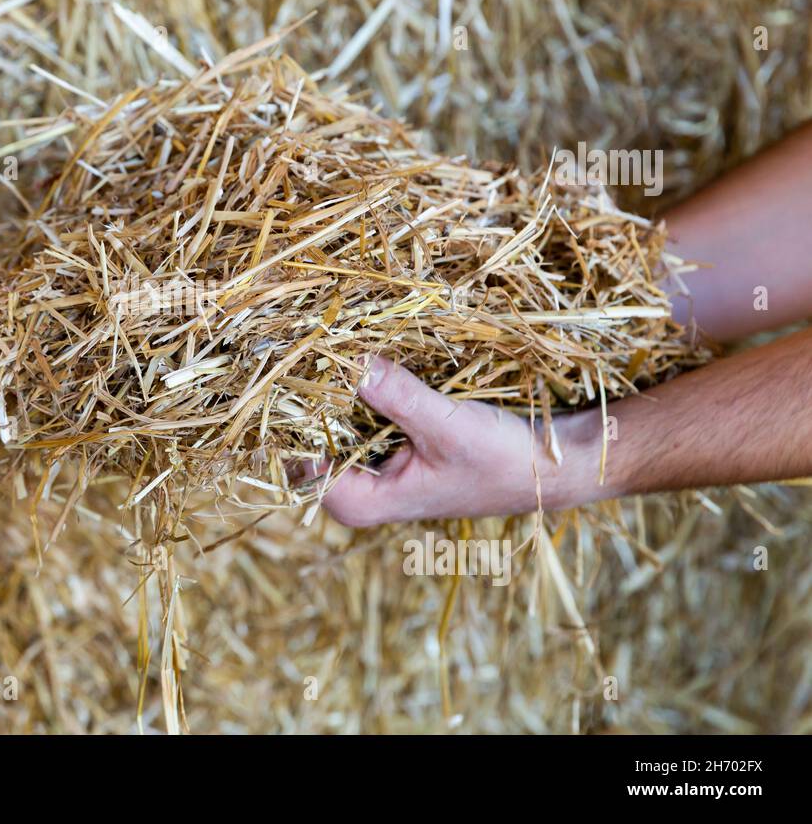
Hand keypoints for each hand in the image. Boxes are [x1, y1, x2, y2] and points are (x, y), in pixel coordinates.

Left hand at [315, 357, 604, 526]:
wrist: (552, 469)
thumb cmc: (502, 460)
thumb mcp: (447, 425)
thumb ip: (397, 397)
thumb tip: (349, 362)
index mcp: (363, 504)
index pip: (298, 463)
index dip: (294, 418)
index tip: (302, 370)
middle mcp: (361, 492)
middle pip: (306, 443)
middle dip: (308, 399)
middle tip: (313, 347)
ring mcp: (374, 470)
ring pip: (329, 427)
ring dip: (331, 390)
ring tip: (332, 343)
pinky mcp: (391, 449)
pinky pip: (355, 417)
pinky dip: (354, 390)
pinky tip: (360, 356)